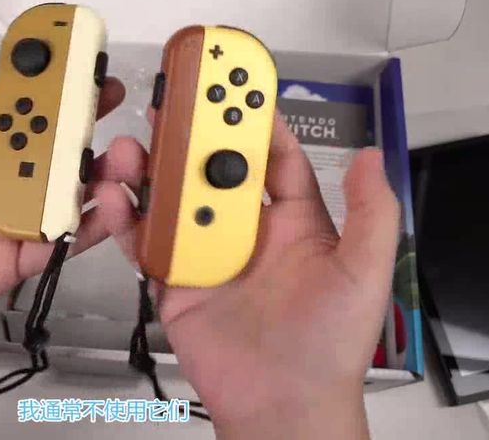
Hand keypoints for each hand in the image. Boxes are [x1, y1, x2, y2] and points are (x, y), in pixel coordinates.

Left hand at [0, 62, 142, 377]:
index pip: (3, 112)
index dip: (32, 89)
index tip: (65, 66)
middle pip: (44, 144)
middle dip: (79, 120)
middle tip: (113, 98)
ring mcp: (8, 219)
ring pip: (62, 188)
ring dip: (94, 170)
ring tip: (123, 155)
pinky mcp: (19, 259)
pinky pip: (62, 239)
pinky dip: (91, 224)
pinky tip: (114, 207)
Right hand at [114, 117, 399, 437]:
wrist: (283, 404)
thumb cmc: (329, 345)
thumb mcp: (364, 273)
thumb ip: (369, 214)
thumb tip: (372, 154)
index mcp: (292, 222)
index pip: (272, 156)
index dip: (255, 119)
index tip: (237, 83)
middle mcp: (247, 230)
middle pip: (213, 167)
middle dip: (192, 132)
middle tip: (172, 99)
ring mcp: (207, 253)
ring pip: (173, 197)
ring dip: (152, 168)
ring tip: (134, 145)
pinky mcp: (174, 280)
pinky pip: (145, 241)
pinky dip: (125, 218)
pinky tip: (116, 196)